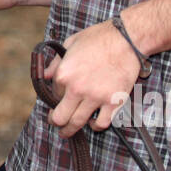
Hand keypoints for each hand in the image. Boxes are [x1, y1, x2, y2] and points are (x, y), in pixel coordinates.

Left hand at [40, 21, 140, 138]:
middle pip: (59, 117)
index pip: (53, 93)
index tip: (58, 98)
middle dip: (55, 122)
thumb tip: (44, 76)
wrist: (127, 39)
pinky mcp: (113, 102)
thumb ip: (55, 62)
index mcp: (64, 74)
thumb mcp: (70, 43)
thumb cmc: (98, 37)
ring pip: (77, 123)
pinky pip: (102, 123)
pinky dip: (96, 126)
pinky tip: (93, 123)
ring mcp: (95, 97)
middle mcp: (77, 89)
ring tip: (67, 132)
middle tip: (55, 123)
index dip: (54, 96)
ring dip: (69, 130)